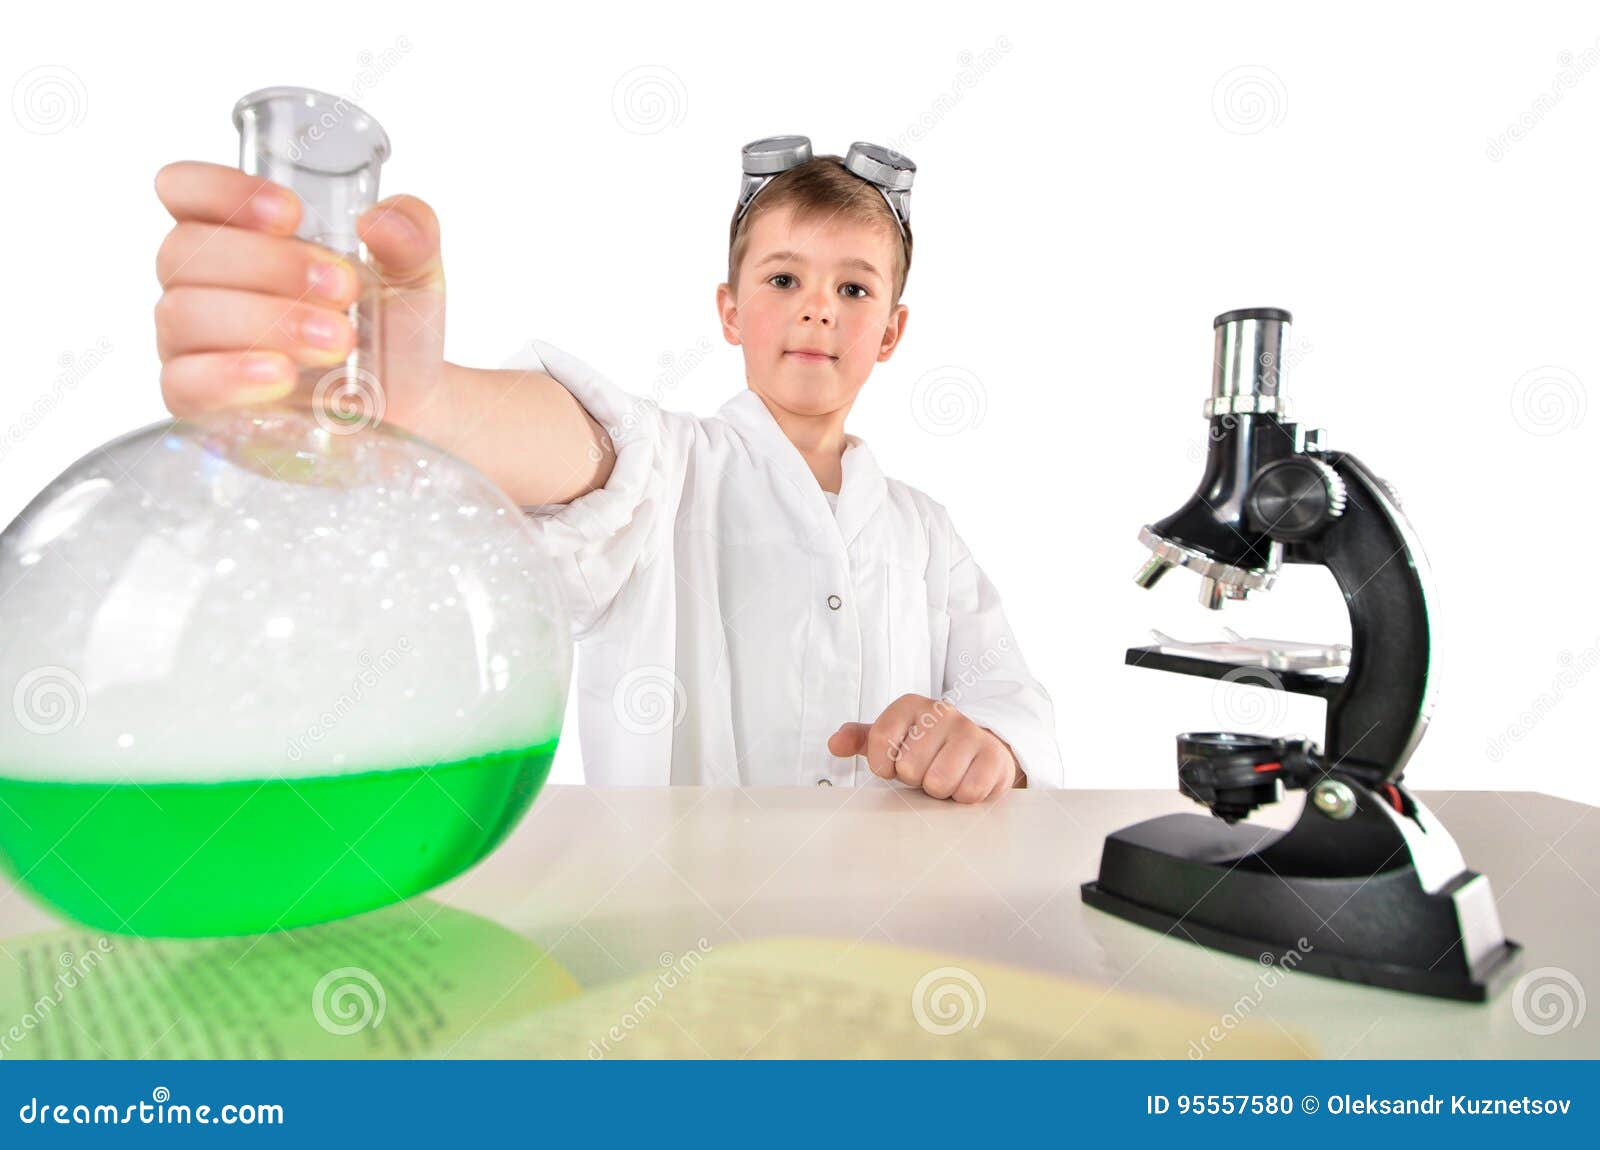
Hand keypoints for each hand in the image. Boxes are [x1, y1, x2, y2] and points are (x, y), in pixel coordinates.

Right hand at [152, 161, 446, 433]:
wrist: (410, 406)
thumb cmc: (392, 332)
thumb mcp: (414, 274)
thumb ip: (411, 234)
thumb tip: (382, 220)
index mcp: (236, 233)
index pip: (184, 190)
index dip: (221, 191)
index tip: (290, 213)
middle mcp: (201, 283)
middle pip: (186, 252)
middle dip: (270, 265)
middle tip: (344, 291)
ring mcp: (192, 345)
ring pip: (184, 314)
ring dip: (265, 321)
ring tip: (337, 341)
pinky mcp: (199, 403)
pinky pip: (184, 383)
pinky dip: (232, 375)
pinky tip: (283, 375)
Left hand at [827, 694, 1021, 803]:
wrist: (980, 747)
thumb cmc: (926, 747)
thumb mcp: (891, 739)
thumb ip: (860, 739)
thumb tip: (834, 744)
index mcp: (910, 705)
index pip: (880, 741)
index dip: (883, 765)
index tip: (892, 767)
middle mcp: (942, 712)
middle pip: (909, 767)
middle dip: (916, 779)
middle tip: (926, 770)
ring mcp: (971, 732)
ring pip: (939, 782)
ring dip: (940, 790)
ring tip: (945, 777)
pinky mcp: (994, 756)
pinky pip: (969, 792)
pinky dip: (963, 797)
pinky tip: (964, 782)